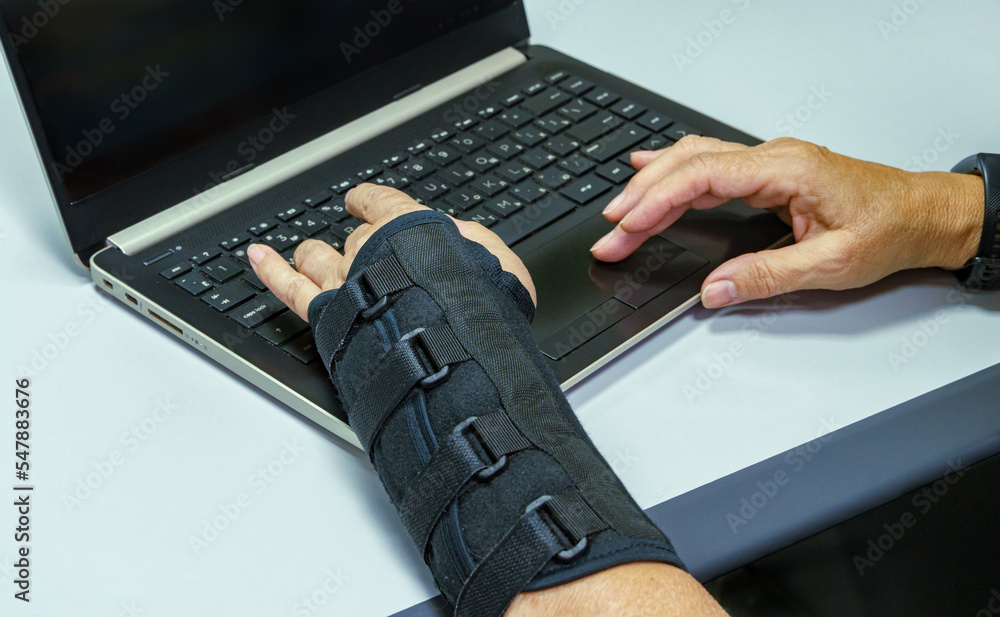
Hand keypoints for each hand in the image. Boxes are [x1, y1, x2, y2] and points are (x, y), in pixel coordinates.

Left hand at [246, 184, 535, 319]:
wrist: (446, 347)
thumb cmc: (477, 306)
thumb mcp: (501, 266)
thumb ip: (478, 247)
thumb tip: (466, 243)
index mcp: (410, 228)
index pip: (384, 204)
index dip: (372, 200)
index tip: (362, 199)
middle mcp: (371, 248)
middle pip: (354, 239)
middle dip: (357, 243)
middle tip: (361, 253)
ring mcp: (344, 282)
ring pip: (317, 259)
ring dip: (313, 255)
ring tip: (308, 256)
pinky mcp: (324, 313)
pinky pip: (288, 288)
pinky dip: (269, 269)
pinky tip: (255, 256)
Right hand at [591, 136, 983, 308]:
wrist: (923, 215)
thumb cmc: (889, 230)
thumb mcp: (831, 265)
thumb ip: (766, 277)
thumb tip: (713, 291)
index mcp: (786, 170)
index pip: (702, 176)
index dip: (656, 200)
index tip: (625, 224)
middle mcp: (773, 157)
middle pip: (688, 165)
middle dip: (640, 197)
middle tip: (610, 232)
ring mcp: (769, 162)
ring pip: (694, 160)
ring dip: (652, 185)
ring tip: (618, 211)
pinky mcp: (769, 174)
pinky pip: (710, 164)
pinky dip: (674, 172)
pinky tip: (652, 170)